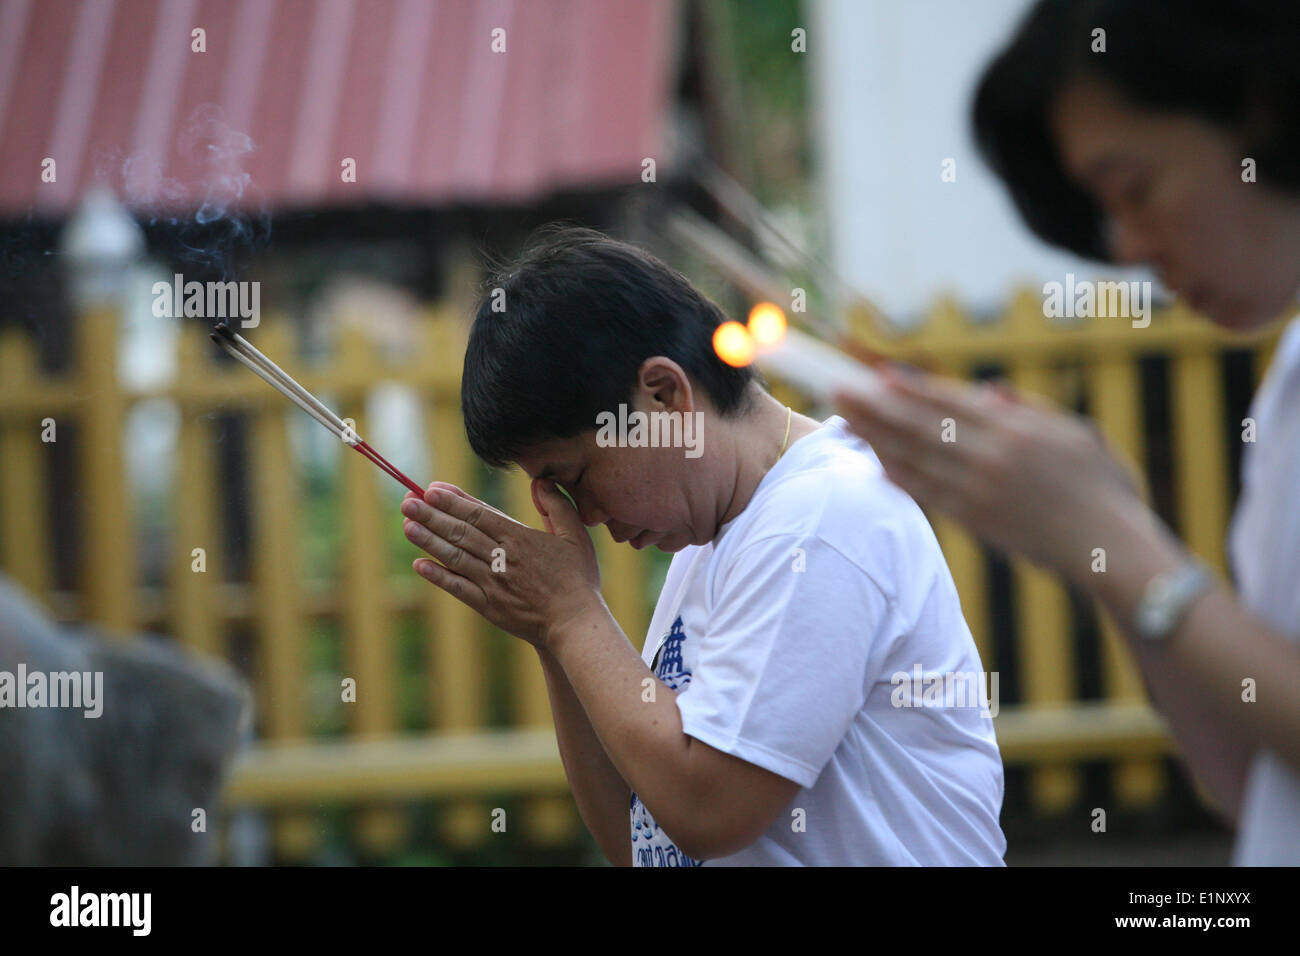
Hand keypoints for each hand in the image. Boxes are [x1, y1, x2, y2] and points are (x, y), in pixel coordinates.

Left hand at [401, 480, 602, 647]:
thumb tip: (541, 481)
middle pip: (461, 532)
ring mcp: (492, 583)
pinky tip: (419, 565)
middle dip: (432, 515)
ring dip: (428, 540)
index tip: (432, 489)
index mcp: (520, 539)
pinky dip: (438, 576)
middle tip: (407, 501)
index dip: (454, 501)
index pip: (479, 514)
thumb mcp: (576, 536)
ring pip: (454, 556)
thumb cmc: (578, 579)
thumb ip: (557, 506)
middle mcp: (502, 559)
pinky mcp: (488, 606)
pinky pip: (458, 588)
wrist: (575, 624)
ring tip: (406, 525)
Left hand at [834, 368, 1152, 584]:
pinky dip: (900, 477)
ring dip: (876, 438)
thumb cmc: (1102, 486)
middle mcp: (991, 456)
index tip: (879, 374)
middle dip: (877, 407)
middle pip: (919, 426)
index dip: (911, 387)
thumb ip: (1030, 411)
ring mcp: (979, 490)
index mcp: (1015, 429)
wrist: (1109, 547)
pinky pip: (929, 494)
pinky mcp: (976, 520)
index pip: (950, 402)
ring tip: (846, 421)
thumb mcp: (1075, 434)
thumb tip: (988, 392)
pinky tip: (875, 464)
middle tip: (840, 390)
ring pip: (916, 458)